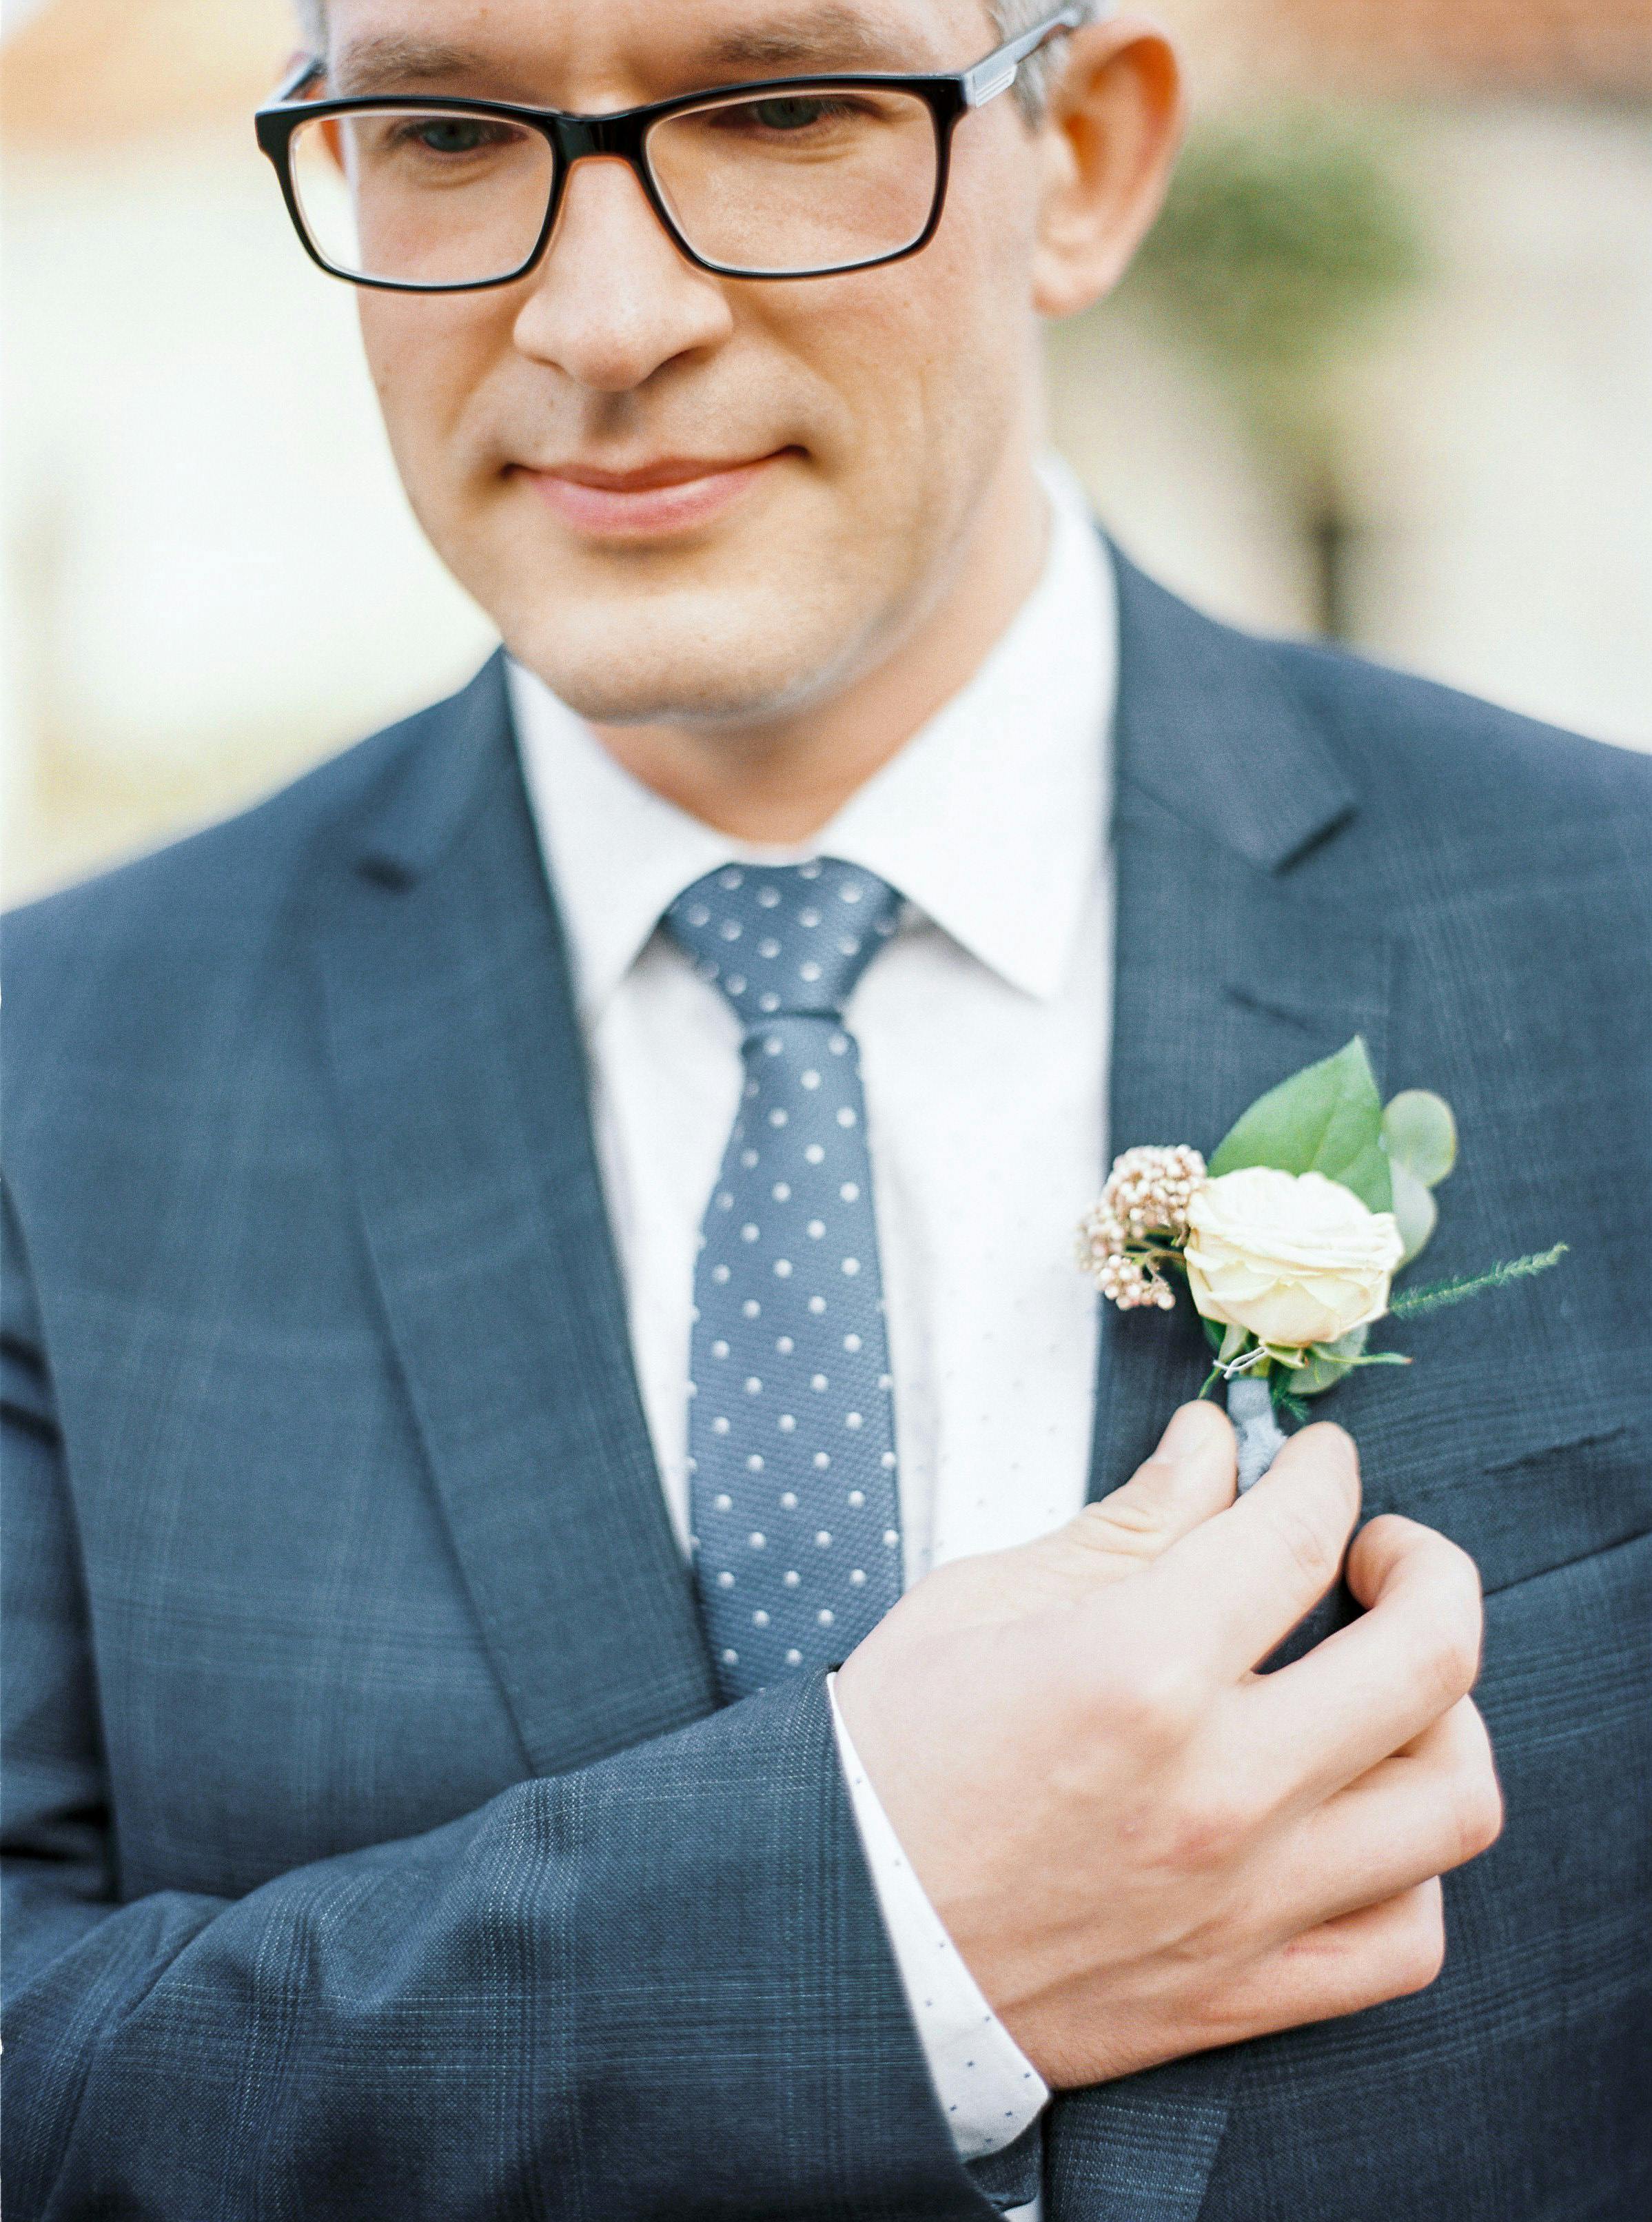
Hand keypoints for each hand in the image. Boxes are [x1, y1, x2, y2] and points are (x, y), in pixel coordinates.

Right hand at [834, 1402, 1501, 2087]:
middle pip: (1428, 1653)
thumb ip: (1127, 1524)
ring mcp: (1244, 1901)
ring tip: (1391, 1686)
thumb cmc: (892, 1754)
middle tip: (1381, 1551)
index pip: (1300, 1533)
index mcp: (1139, 1668)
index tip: (1316, 1459)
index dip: (1322, 1470)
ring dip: (1445, 1715)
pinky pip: (1406, 1938)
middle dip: (1427, 1564)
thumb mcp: (986, 1600)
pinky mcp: (1243, 1991)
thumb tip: (1218, 1447)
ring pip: (1451, 1799)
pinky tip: (1360, 1815)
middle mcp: (1217, 1788)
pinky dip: (1413, 1868)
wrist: (838, 1937)